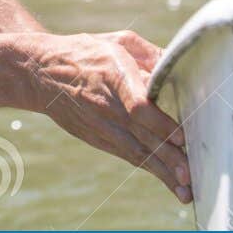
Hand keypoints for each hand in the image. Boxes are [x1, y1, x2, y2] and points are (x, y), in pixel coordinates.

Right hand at [29, 30, 191, 203]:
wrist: (40, 73)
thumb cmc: (86, 52)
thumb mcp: (118, 41)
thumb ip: (150, 54)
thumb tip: (181, 67)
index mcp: (113, 74)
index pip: (138, 105)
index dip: (160, 124)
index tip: (182, 136)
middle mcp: (107, 104)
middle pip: (141, 135)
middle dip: (169, 157)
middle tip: (192, 175)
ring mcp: (100, 125)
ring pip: (136, 152)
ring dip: (162, 172)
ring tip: (185, 190)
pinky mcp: (97, 138)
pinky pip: (127, 155)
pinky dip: (149, 168)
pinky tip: (168, 180)